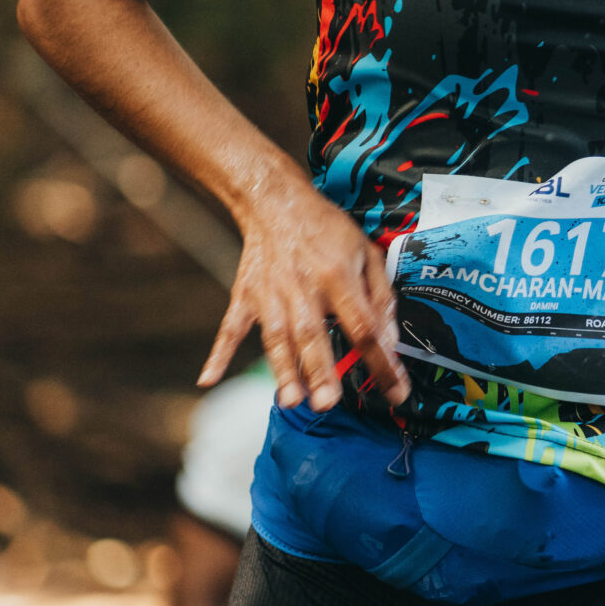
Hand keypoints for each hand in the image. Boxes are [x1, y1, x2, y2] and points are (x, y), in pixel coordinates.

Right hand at [200, 178, 409, 410]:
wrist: (276, 201)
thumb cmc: (328, 230)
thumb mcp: (367, 252)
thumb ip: (381, 297)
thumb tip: (389, 341)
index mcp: (338, 277)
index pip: (363, 326)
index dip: (381, 361)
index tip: (397, 392)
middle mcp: (303, 288)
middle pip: (313, 334)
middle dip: (320, 370)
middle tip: (328, 404)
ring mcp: (269, 295)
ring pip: (276, 338)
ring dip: (283, 370)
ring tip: (291, 401)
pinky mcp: (245, 297)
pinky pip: (230, 328)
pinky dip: (218, 353)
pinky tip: (208, 379)